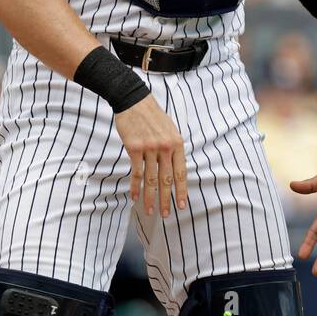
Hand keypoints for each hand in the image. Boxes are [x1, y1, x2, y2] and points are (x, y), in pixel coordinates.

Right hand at [114, 93, 187, 217]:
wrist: (134, 101)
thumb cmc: (152, 116)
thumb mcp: (170, 130)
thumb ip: (173, 149)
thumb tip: (175, 168)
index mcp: (177, 144)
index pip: (181, 172)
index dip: (182, 190)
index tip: (182, 205)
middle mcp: (165, 147)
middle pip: (166, 179)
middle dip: (167, 199)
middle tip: (166, 215)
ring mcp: (150, 148)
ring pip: (151, 179)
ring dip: (150, 197)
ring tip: (150, 210)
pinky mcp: (135, 148)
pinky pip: (136, 172)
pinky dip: (135, 186)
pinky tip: (135, 197)